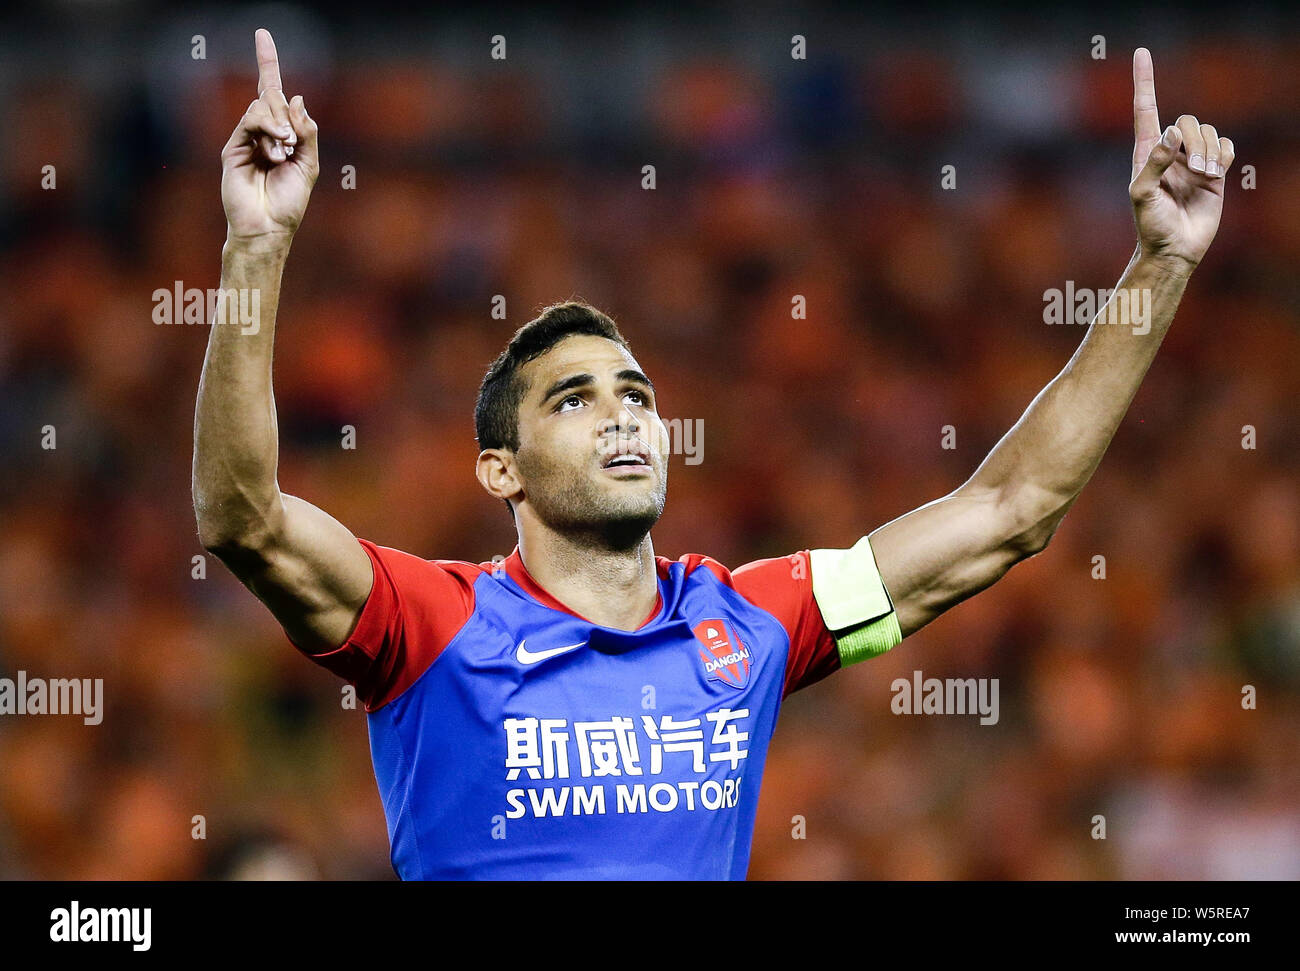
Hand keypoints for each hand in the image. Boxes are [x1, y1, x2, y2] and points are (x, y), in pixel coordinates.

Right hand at [221, 28, 318, 242]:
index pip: (273, 92)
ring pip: (263, 106)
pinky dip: (268, 130)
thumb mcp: (309, 165)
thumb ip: (307, 132)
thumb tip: (297, 98)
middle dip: (287, 117)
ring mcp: (246, 138)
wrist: (269, 227)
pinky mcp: (233, 147)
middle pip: (273, 97)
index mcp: (281, 135)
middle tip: (291, 145)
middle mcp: (262, 133)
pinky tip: (275, 152)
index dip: (268, 63)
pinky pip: (252, 120)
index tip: (263, 33)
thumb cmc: (289, 202)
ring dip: (280, 127)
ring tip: (283, 153)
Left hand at [1129, 47, 1233, 270]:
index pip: (1146, 109)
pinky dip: (1224, 153)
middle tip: (1194, 169)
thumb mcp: (1141, 194)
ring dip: (1210, 151)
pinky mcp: (1215, 171)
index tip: (1142, 52)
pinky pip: (1227, 145)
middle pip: (1188, 120)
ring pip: (1209, 132)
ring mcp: (1193, 161)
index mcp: (1146, 153)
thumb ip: (1154, 162)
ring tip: (1204, 175)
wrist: (1175, 248)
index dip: (1145, 81)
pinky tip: (1216, 171)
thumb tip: (1172, 133)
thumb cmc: (1150, 225)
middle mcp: (1170, 152)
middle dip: (1195, 140)